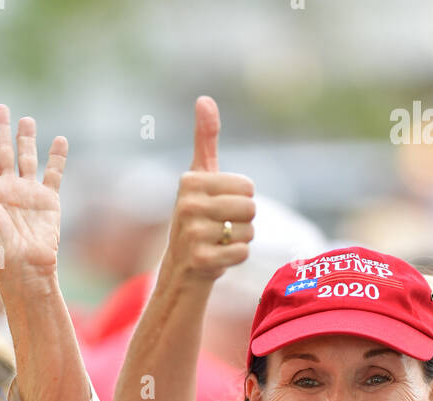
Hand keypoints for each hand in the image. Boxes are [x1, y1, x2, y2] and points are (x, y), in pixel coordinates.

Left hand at [0, 106, 64, 287]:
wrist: (28, 270)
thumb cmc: (0, 252)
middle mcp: (6, 189)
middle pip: (1, 152)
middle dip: (0, 130)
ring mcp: (27, 193)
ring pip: (26, 158)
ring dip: (26, 139)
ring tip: (26, 120)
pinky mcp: (48, 201)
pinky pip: (53, 174)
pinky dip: (57, 158)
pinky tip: (60, 140)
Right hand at [161, 95, 254, 284]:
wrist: (181, 269)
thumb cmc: (196, 219)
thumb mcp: (199, 178)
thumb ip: (205, 140)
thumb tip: (204, 99)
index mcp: (190, 182)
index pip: (247, 187)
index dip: (242, 200)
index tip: (219, 208)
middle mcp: (187, 206)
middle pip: (251, 209)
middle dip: (243, 222)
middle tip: (221, 229)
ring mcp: (192, 234)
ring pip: (248, 232)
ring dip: (239, 241)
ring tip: (219, 243)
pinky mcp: (200, 260)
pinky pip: (242, 253)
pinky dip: (236, 258)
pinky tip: (218, 259)